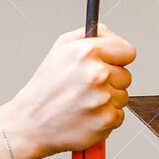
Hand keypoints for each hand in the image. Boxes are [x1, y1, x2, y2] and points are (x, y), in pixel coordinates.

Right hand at [4, 23, 136, 158]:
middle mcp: (97, 74)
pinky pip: (118, 116)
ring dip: (108, 100)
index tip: (111, 64)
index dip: (118, 58)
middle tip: (88, 87)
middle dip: (111, 81)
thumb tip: (110, 35)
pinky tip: (86, 115)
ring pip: (122, 96)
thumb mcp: (60, 49)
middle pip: (126, 76)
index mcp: (87, 52)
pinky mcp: (106, 120)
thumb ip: (90, 35)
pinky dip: (105, 118)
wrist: (30, 123)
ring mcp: (103, 99)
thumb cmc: (44, 88)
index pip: (127, 51)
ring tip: (84, 101)